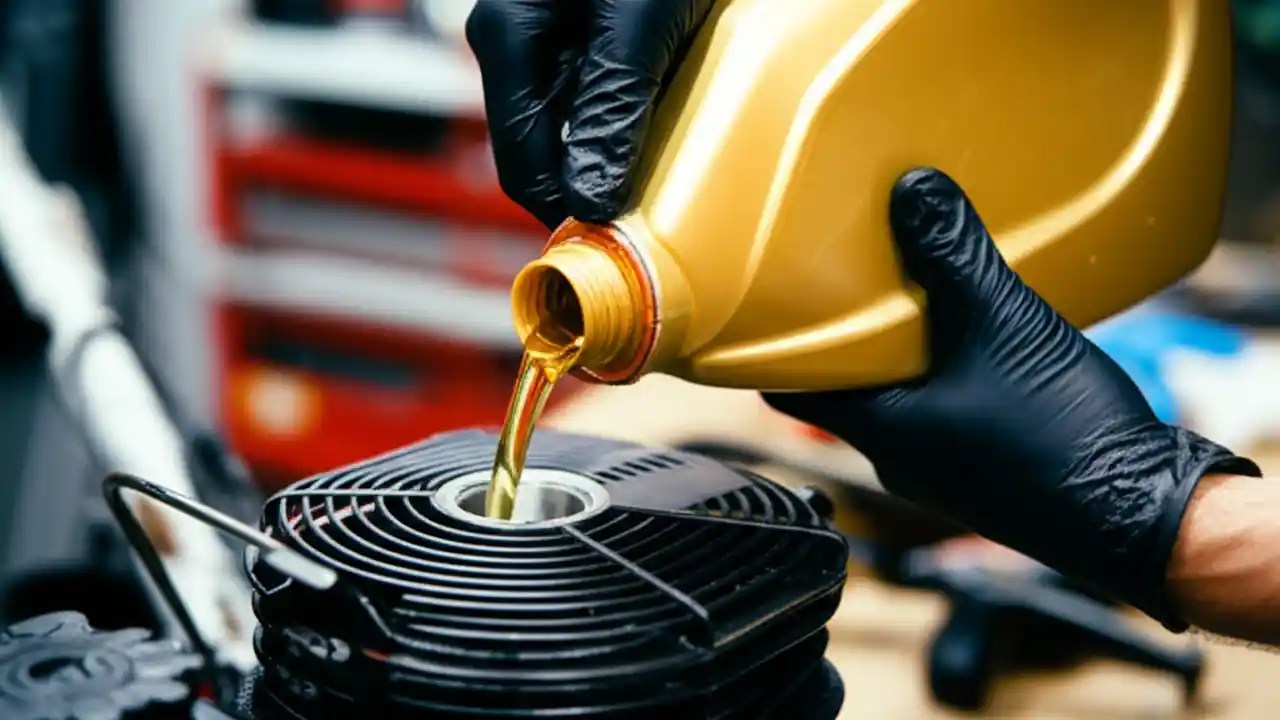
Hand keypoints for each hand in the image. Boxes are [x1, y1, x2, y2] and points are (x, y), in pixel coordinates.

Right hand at [466, 0, 713, 227]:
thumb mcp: (638, 22)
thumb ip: (612, 104)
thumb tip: (591, 198)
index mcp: (507, 36)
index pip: (520, 163)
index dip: (563, 213)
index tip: (612, 246)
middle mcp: (518, 41)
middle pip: (544, 151)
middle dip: (592, 189)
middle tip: (648, 224)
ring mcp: (549, 36)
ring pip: (573, 128)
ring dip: (617, 159)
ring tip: (667, 184)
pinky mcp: (587, 32)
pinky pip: (600, 97)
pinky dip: (632, 123)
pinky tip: (672, 135)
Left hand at [765, 168, 1258, 628]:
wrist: (1144, 517)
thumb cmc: (1061, 437)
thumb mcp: (1001, 325)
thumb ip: (954, 255)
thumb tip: (914, 189)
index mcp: (879, 430)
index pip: (792, 388)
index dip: (774, 346)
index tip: (764, 302)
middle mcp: (898, 456)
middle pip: (846, 385)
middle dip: (844, 331)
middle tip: (842, 271)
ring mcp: (943, 466)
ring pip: (900, 395)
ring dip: (899, 348)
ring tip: (909, 285)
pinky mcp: (986, 465)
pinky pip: (945, 406)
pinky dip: (943, 368)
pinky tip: (973, 331)